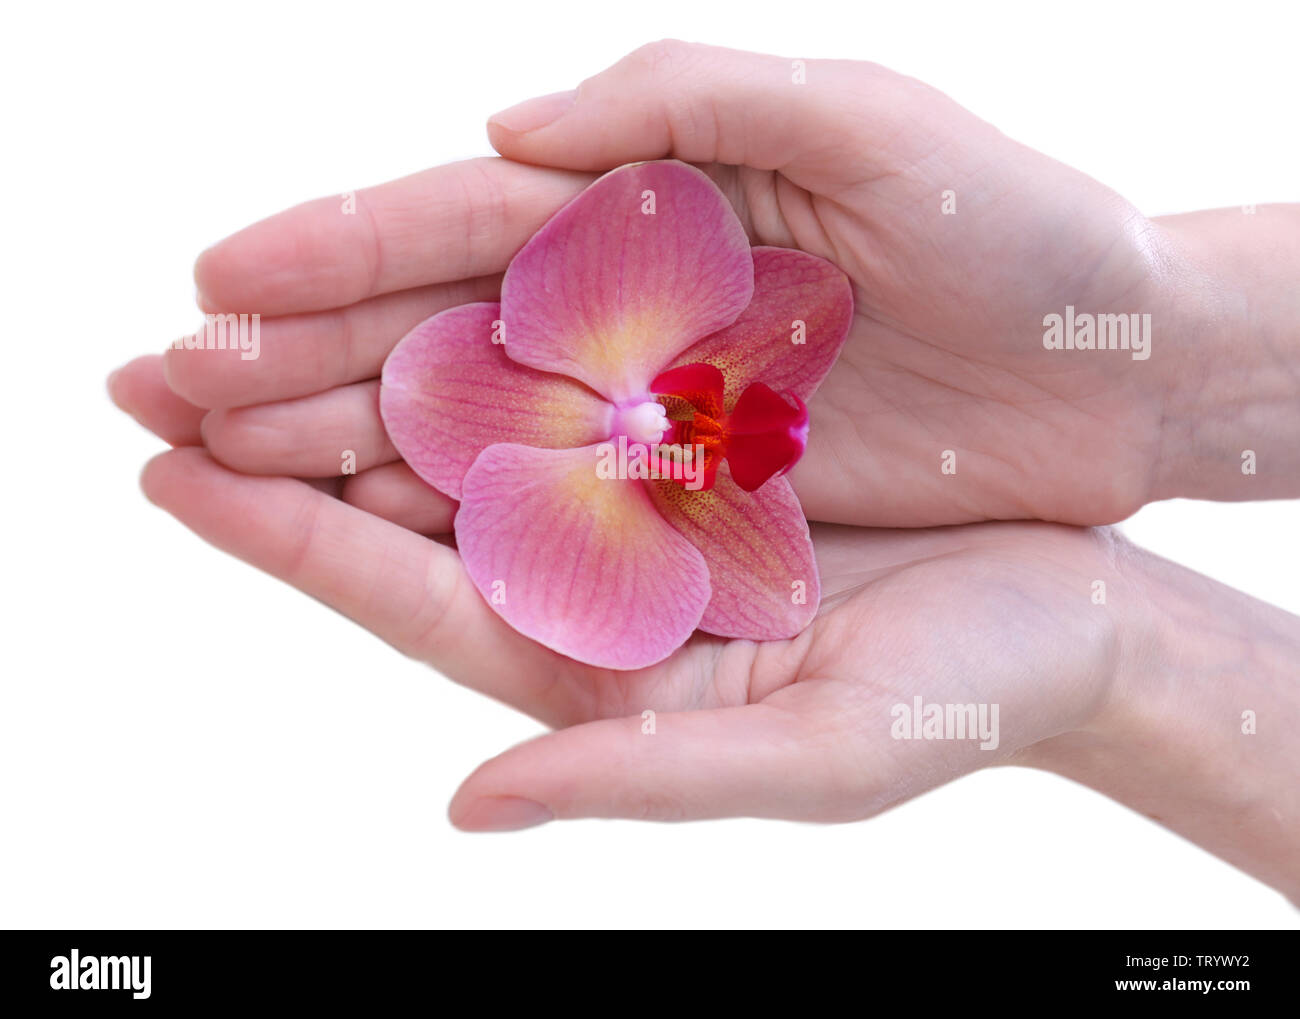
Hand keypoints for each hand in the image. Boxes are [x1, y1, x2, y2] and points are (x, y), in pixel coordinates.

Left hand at [110, 356, 1133, 826]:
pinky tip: (425, 292)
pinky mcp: (703, 450)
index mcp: (603, 668)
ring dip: (358, 379)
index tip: (167, 474)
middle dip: (279, 443)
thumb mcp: (806, 760)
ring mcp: (647, 511)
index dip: (283, 540)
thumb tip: (473, 810)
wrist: (1072, 623)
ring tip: (245, 324)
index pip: (406, 597)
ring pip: (470, 436)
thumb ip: (637, 778)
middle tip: (153, 373)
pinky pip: (575, 389)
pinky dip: (493, 344)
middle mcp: (602, 585)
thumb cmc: (962, 703)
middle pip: (405, 507)